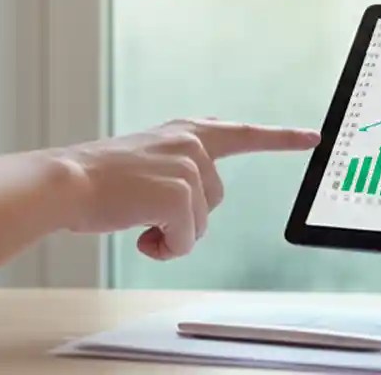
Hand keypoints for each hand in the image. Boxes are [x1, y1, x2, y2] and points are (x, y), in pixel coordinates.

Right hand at [54, 118, 319, 259]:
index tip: (313, 137)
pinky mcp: (180, 194)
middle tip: (143, 209)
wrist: (66, 182)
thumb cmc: (97, 180)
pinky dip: (163, 247)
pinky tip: (138, 233)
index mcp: (185, 132)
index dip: (280, 138)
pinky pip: (184, 241)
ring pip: (199, 226)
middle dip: (184, 218)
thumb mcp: (145, 160)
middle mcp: (192, 143)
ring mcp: (189, 167)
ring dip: (170, 233)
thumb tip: (192, 207)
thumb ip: (178, 168)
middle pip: (214, 202)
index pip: (242, 134)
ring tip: (135, 215)